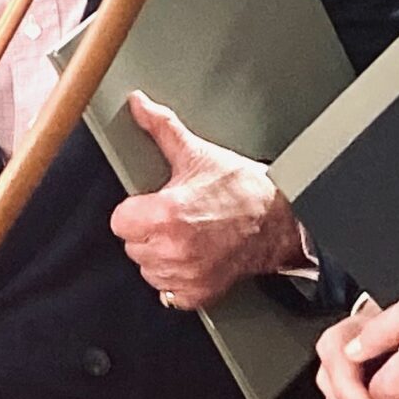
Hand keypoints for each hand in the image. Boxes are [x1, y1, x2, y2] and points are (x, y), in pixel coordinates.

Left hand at [109, 93, 300, 309]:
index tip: (150, 204)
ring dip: (159, 255)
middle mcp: (173, 249)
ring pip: (147, 269)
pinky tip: (191, 256)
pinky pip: (167, 291)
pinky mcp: (198, 293)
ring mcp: (186, 274)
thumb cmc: (243, 190)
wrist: (279, 220)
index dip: (134, 209)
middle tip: (172, 216)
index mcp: (166, 214)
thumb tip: (139, 105)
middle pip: (131, 245)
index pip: (119, 221)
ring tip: (184, 235)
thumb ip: (162, 127)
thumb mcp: (198, 153)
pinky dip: (175, 278)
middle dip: (146, 230)